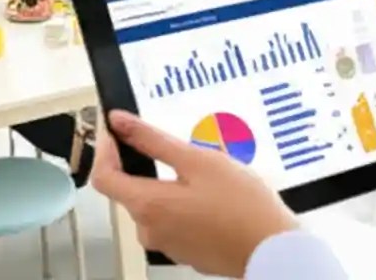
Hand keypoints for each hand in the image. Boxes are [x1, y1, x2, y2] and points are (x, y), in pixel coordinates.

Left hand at [92, 111, 297, 276]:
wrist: (272, 249)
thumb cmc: (241, 205)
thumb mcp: (197, 160)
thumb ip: (153, 140)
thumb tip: (119, 123)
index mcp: (147, 205)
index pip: (103, 176)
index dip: (105, 149)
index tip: (117, 132)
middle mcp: (150, 230)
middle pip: (131, 191)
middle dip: (150, 166)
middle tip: (182, 151)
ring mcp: (167, 245)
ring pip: (156, 206)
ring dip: (172, 187)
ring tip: (210, 178)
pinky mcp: (186, 252)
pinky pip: (175, 222)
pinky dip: (186, 206)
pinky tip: (215, 199)